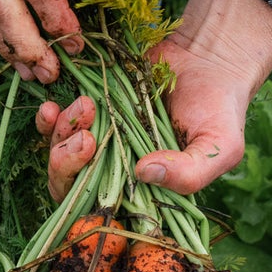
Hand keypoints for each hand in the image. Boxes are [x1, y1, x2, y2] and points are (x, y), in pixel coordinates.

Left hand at [38, 0, 271, 200]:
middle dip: (66, 164)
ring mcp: (102, 141)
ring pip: (59, 155)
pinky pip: (57, 126)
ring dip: (60, 136)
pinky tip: (55, 106)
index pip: (103, 214)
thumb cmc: (220, 110)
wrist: (209, 57)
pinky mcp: (91, 112)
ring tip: (84, 107)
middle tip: (85, 137)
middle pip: (71, 186)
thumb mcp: (220, 148)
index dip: (85, 199)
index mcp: (145, 192)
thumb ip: (190, 171)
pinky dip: (51, 120)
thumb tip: (143, 172)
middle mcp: (117, 171)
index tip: (93, 165)